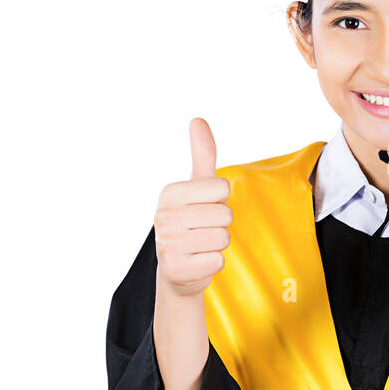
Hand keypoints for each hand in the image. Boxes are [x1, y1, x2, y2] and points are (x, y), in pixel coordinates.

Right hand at [154, 117, 232, 298]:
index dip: (220, 200)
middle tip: (204, 230)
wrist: (178, 269)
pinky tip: (198, 262)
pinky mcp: (176, 270)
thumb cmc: (194, 221)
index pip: (222, 188)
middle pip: (224, 215)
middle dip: (222, 224)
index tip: (205, 207)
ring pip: (222, 238)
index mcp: (170, 193)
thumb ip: (203, 154)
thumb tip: (197, 119)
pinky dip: (213, 263)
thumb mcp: (198, 187)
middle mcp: (163, 217)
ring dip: (218, 244)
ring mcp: (167, 244)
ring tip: (201, 245)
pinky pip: (217, 261)